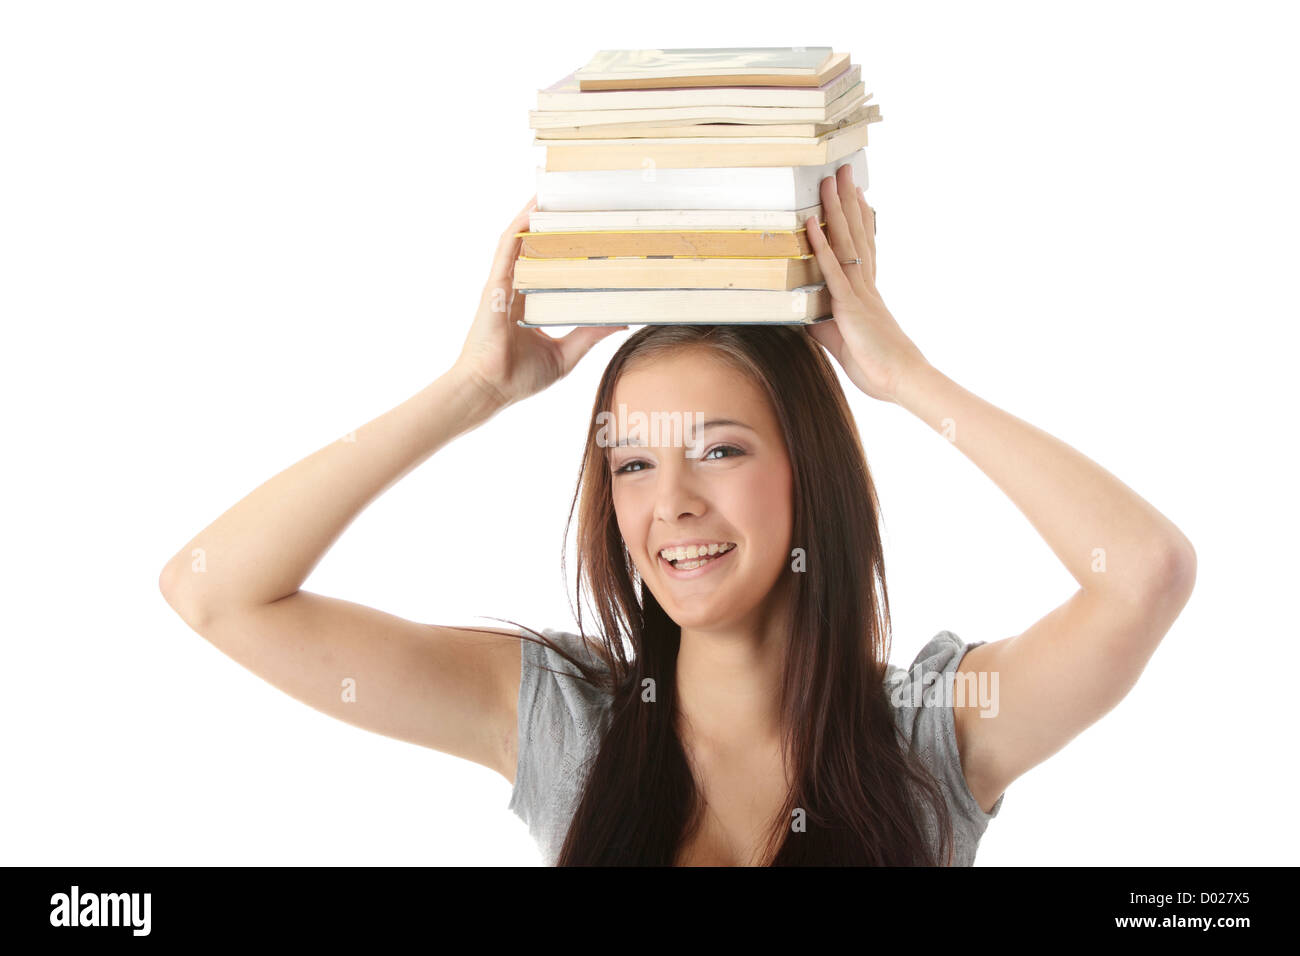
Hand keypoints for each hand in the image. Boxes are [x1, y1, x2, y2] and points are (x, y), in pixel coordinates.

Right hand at [454, 196, 626, 407]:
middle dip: (554, 222)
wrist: (489, 390)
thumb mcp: (567, 354)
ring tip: (555, 190)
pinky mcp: (496, 285)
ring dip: (536, 214)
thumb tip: (621, 320)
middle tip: (578, 201)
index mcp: (531, 303)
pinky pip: (508, 247)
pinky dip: (519, 225)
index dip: (569, 245)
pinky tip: (532, 207)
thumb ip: (590, 334)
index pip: (552, 266)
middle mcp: (517, 288)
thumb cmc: (518, 378)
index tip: (592, 230)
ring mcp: (504, 284)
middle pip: (538, 246)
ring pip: (522, 239)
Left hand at [803, 164, 928, 403]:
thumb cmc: (880, 367)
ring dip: (835, 209)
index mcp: (867, 293)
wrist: (903, 381)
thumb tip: (805, 319)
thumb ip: (824, 328)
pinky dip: (820, 245)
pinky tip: (811, 223)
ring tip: (830, 179)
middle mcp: (865, 285)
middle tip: (842, 170)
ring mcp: (859, 292)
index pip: (864, 247)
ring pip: (846, 242)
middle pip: (856, 234)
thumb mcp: (843, 344)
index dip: (860, 219)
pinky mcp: (850, 305)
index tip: (857, 194)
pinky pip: (832, 270)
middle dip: (847, 201)